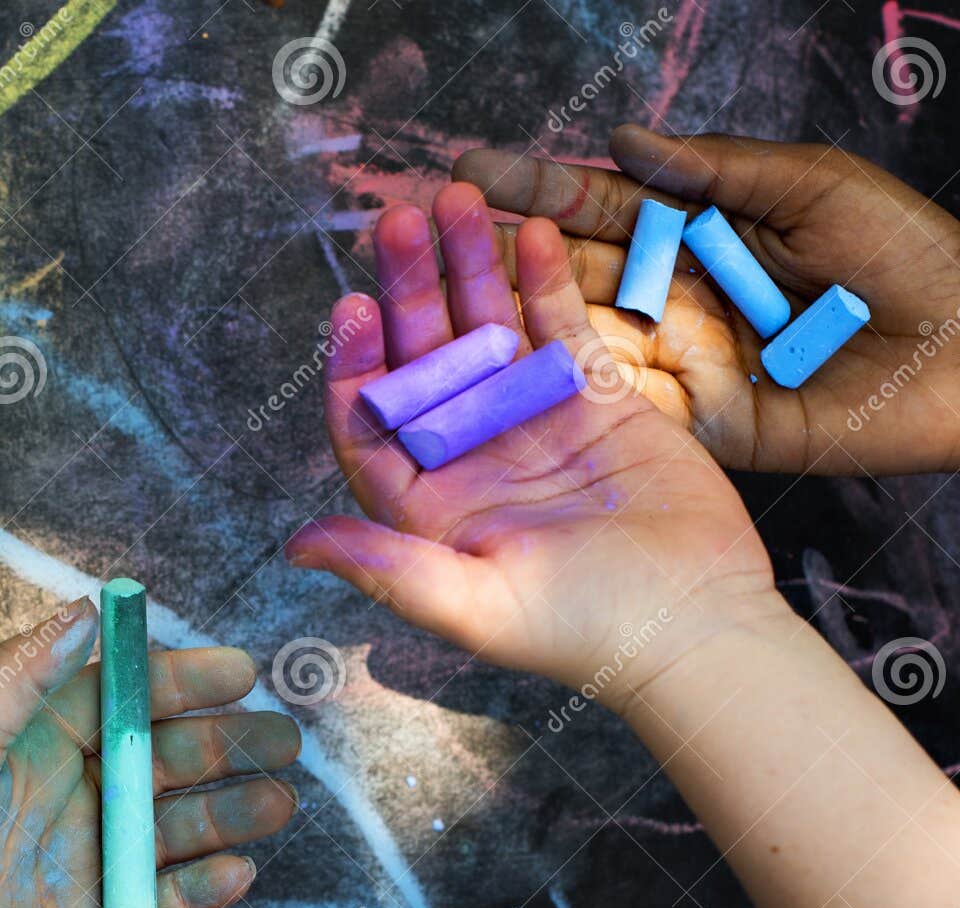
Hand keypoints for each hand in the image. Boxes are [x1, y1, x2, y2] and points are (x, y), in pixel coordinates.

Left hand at [0, 598, 299, 907]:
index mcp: (41, 741)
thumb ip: (24, 672)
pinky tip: (240, 871)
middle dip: (230, 749)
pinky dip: (205, 890)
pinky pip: (164, 907)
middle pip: (170, 765)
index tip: (242, 671)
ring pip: (180, 834)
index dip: (187, 684)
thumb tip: (87, 606)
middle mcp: (73, 798)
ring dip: (233, 816)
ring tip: (279, 803)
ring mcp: (87, 866)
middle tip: (285, 740)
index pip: (130, 701)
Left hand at [287, 185, 780, 704]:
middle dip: (409, 290)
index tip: (353, 307)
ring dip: (468, 268)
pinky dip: (543, 282)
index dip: (356, 367)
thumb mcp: (471, 604)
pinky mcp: (597, 405)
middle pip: (425, 362)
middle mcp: (472, 461)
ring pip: (487, 332)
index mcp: (430, 509)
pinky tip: (528, 231)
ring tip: (455, 197)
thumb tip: (295, 543)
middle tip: (398, 218)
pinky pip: (560, 331)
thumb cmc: (579, 630)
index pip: (371, 426)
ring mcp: (534, 426)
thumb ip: (384, 566)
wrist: (692, 625)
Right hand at [453, 128, 959, 475]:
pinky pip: (624, 406)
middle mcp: (675, 298)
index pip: (598, 207)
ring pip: (579, 341)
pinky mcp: (698, 425)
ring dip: (511, 328)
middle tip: (420, 239)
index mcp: (700, 231)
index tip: (468, 173)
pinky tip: (506, 380)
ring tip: (440, 308)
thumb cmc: (908, 257)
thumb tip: (621, 144)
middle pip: (568, 275)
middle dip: (495, 256)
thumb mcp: (812, 191)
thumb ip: (714, 174)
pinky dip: (568, 395)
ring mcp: (680, 363)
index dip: (534, 189)